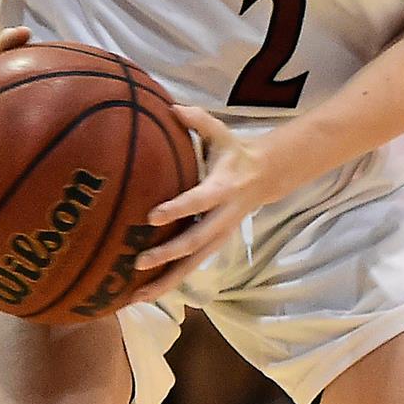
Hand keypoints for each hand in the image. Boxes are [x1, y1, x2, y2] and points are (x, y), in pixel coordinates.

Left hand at [128, 104, 277, 303]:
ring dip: (165, 282)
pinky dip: (168, 284)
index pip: (199, 201)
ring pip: (192, 266)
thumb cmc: (233, 152)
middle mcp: (221, 219)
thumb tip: (171, 107)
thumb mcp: (221, 132)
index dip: (178, 209)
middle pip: (194, 243)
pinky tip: (143, 295)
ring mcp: (218, 238)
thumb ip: (198, 120)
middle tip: (138, 261)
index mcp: (222, 189)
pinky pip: (190, 270)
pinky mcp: (212, 248)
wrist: (266, 177)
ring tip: (137, 297)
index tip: (152, 216)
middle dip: (167, 254)